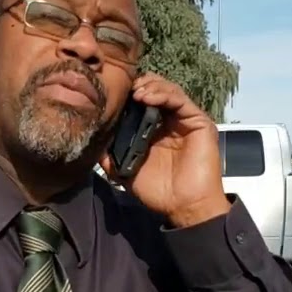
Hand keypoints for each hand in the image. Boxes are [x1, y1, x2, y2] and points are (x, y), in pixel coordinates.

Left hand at [99, 74, 231, 227]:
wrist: (183, 207)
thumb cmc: (159, 192)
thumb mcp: (126, 171)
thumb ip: (110, 156)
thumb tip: (93, 143)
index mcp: (154, 130)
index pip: (141, 102)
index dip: (127, 95)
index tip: (111, 94)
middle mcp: (171, 121)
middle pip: (155, 90)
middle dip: (138, 84)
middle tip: (123, 88)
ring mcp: (185, 120)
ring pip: (168, 89)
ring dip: (149, 86)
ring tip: (134, 92)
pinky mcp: (199, 122)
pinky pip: (180, 99)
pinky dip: (163, 93)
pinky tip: (146, 97)